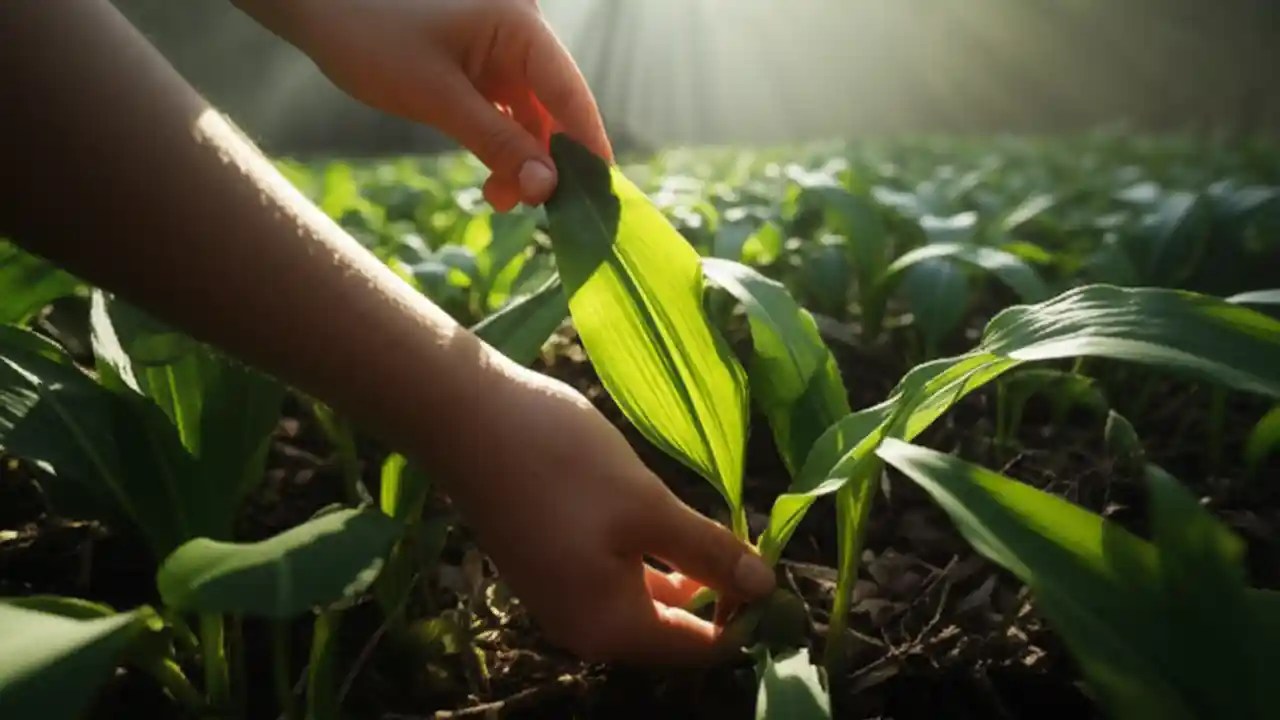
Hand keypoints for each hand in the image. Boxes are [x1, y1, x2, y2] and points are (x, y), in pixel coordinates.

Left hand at [245, 0, 612, 210]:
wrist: (318, 12)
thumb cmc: (372, 39)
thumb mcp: (438, 99)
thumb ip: (497, 143)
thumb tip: (547, 190)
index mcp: (520, 25)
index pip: (571, 94)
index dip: (588, 149)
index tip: (600, 199)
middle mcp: (521, 35)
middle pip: (557, 109)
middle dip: (548, 164)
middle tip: (538, 213)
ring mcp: (503, 53)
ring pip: (534, 119)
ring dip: (524, 164)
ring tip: (500, 201)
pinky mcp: (484, 70)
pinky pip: (509, 116)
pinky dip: (505, 150)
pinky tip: (494, 183)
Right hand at [433, 362, 775, 664]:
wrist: (465, 420)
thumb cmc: (563, 464)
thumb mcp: (649, 507)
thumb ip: (708, 553)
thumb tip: (765, 588)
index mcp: (608, 629)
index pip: (701, 649)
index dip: (749, 617)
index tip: (785, 575)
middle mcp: (583, 628)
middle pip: (673, 629)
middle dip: (721, 593)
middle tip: (762, 543)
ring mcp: (561, 596)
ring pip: (646, 599)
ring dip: (689, 571)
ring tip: (728, 528)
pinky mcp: (551, 563)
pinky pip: (617, 577)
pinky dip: (653, 558)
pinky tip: (674, 522)